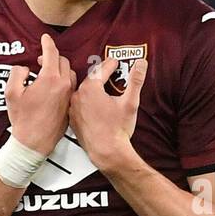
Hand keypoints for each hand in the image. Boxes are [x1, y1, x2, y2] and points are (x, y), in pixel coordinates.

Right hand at [6, 34, 75, 154]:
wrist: (34, 143)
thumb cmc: (22, 120)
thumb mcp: (11, 92)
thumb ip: (18, 73)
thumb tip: (25, 69)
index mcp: (49, 79)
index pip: (51, 53)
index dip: (47, 43)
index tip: (45, 38)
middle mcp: (63, 85)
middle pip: (63, 61)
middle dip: (52, 56)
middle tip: (41, 59)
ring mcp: (69, 96)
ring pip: (70, 73)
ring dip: (60, 68)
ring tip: (48, 72)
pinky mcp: (70, 105)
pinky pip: (71, 86)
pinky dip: (64, 81)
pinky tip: (54, 86)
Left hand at [68, 56, 147, 171]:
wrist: (107, 153)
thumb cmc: (117, 130)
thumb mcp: (130, 102)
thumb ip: (136, 80)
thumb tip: (141, 64)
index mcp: (90, 89)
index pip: (101, 70)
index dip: (111, 65)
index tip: (115, 62)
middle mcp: (78, 97)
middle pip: (91, 80)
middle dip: (102, 76)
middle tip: (111, 73)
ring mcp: (73, 109)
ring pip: (83, 93)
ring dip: (93, 90)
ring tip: (103, 89)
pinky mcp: (73, 121)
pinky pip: (79, 106)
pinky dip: (87, 103)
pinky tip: (94, 106)